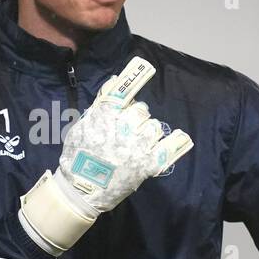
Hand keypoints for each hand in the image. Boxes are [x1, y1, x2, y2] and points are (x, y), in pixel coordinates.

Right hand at [18, 55, 192, 255]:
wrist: (81, 191)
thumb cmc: (78, 157)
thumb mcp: (81, 127)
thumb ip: (99, 105)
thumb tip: (115, 82)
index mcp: (106, 118)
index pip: (124, 93)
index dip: (134, 80)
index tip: (145, 68)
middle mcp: (124, 128)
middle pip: (142, 110)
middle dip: (137, 116)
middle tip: (129, 127)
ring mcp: (137, 146)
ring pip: (155, 127)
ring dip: (149, 131)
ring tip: (140, 141)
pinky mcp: (147, 164)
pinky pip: (168, 147)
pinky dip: (176, 142)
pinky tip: (180, 138)